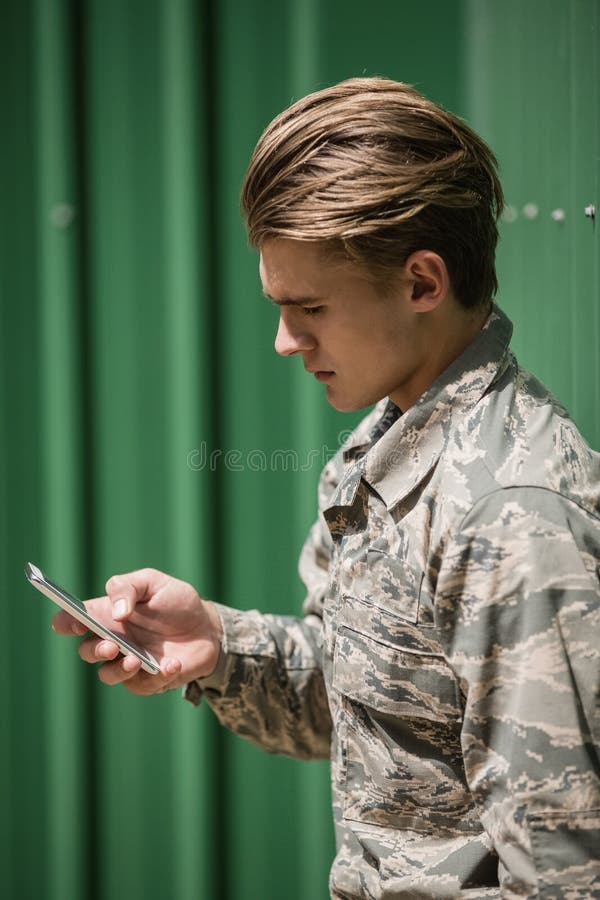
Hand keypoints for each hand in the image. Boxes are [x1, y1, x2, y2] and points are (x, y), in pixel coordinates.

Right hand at [51, 568, 222, 694]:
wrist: (208, 628)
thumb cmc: (176, 602)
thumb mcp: (154, 583)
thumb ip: (130, 587)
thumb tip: (117, 612)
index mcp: (105, 614)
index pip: (71, 620)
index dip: (66, 622)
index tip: (76, 622)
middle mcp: (112, 640)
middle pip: (86, 651)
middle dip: (94, 649)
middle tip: (112, 645)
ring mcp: (127, 663)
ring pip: (107, 675)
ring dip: (117, 670)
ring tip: (135, 660)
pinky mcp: (147, 681)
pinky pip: (142, 685)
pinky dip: (156, 676)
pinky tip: (172, 663)